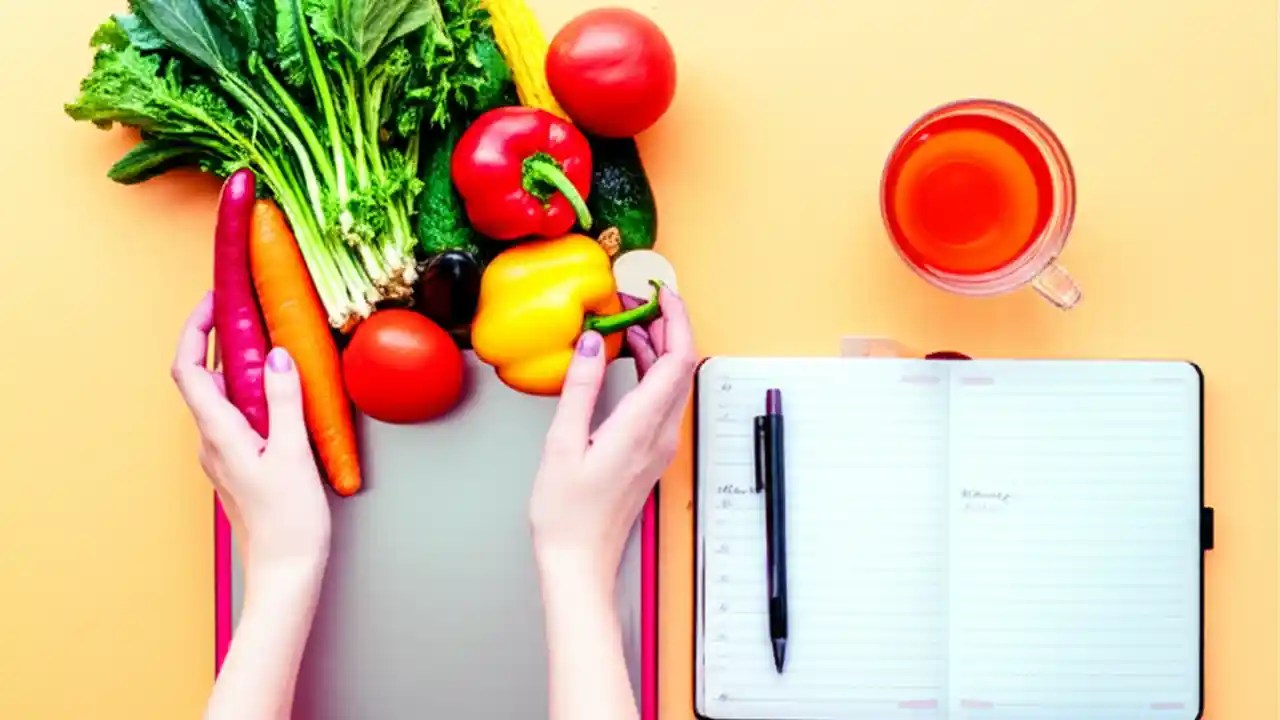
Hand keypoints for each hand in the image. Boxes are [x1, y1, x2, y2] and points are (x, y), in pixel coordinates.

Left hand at [171, 292, 330, 569]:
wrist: (286, 573)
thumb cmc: (288, 522)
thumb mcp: (293, 453)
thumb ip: (284, 401)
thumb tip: (277, 356)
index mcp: (218, 434)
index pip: (189, 368)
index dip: (195, 329)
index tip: (216, 302)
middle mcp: (212, 442)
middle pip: (204, 378)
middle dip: (222, 341)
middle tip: (248, 314)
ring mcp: (223, 456)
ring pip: (223, 400)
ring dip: (242, 369)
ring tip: (272, 349)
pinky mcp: (240, 467)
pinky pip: (238, 420)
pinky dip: (253, 396)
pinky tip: (281, 397)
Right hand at [531, 287, 696, 585]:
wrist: (579, 562)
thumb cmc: (566, 513)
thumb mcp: (562, 443)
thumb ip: (580, 388)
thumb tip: (592, 341)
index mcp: (642, 428)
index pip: (678, 360)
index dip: (676, 320)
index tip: (662, 293)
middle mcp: (661, 435)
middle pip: (681, 366)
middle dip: (666, 326)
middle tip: (637, 300)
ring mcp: (660, 445)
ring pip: (672, 382)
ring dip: (657, 348)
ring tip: (628, 321)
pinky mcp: (651, 453)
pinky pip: (662, 400)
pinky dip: (650, 371)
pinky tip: (627, 360)